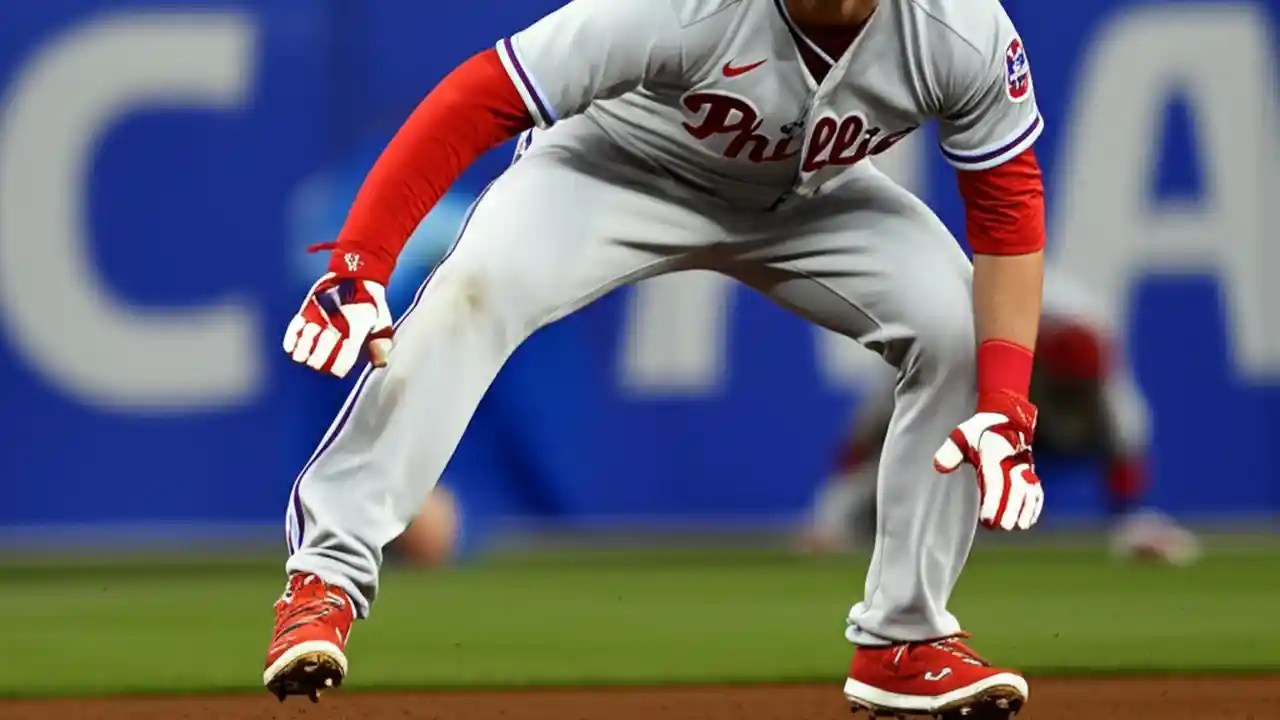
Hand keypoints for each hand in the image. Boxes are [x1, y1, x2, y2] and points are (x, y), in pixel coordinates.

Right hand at [283, 271, 393, 377]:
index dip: (338, 369)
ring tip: (302, 358)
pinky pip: (296, 324)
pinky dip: (291, 337)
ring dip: (302, 353)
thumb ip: (380, 346)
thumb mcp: (382, 324)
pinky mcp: (310, 307)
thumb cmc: (371, 305)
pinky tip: (289, 348)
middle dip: (318, 362)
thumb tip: (380, 364)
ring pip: (307, 341)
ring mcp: (321, 315)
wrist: (358, 274)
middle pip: (321, 353)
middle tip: (318, 364)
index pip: (344, 358)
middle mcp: (337, 324)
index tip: (336, 371)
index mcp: (356, 330)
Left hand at [933, 390, 1043, 530]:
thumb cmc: (979, 430)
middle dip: (1010, 510)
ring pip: (1029, 492)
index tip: (987, 519)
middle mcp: (1013, 462)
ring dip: (1025, 510)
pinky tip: (1028, 520)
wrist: (1006, 417)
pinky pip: (1037, 490)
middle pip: (1015, 490)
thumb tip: (940, 467)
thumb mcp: (961, 435)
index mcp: (994, 454)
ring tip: (1017, 527)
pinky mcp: (1032, 471)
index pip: (996, 482)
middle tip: (1002, 527)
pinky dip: (1035, 505)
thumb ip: (950, 451)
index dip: (993, 501)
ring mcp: (1025, 467)